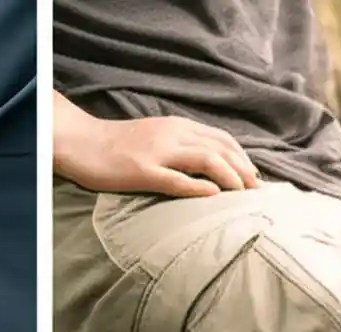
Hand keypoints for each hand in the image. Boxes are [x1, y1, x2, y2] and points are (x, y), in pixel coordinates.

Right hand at [53, 92, 259, 196]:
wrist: (82, 143)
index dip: (243, 157)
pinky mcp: (143, 171)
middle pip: (221, 148)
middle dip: (244, 170)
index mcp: (178, 126)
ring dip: (230, 177)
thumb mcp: (155, 136)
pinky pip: (176, 179)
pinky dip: (199, 187)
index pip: (222, 138)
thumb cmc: (117, 145)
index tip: (254, 177)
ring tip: (243, 195)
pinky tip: (213, 196)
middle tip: (258, 192)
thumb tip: (207, 165)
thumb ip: (180, 145)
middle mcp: (173, 135)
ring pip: (206, 159)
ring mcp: (158, 152)